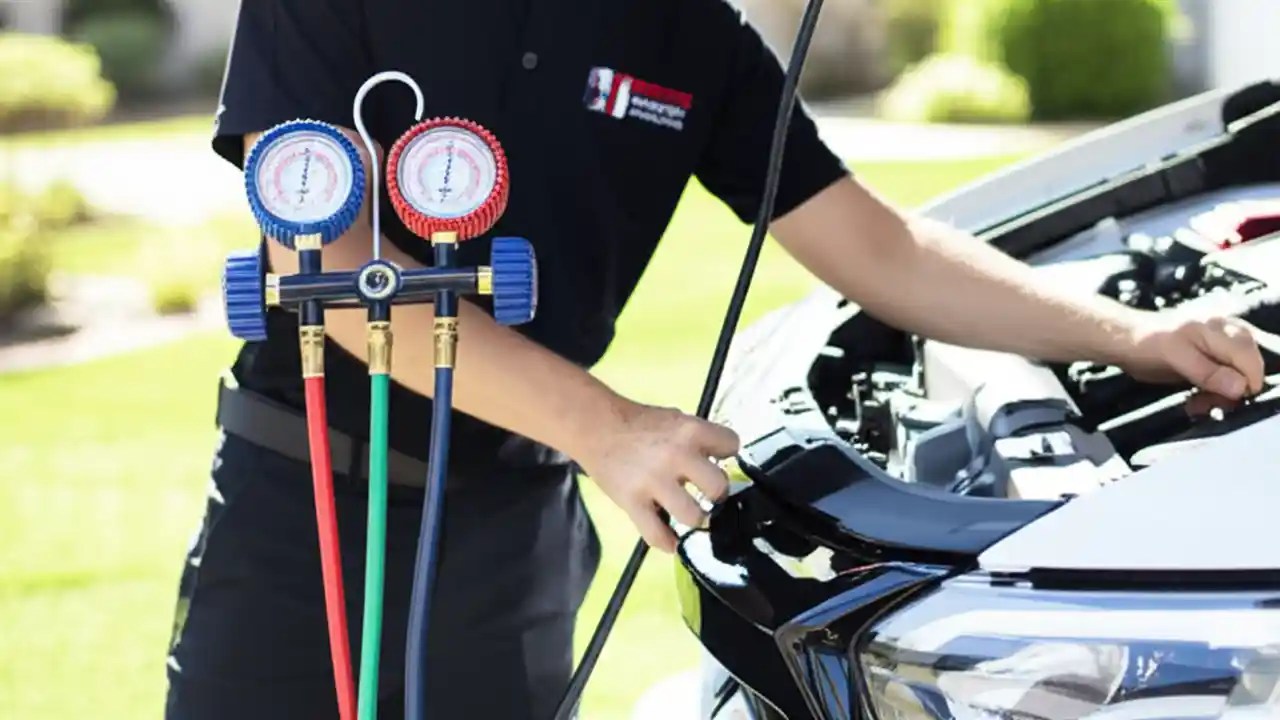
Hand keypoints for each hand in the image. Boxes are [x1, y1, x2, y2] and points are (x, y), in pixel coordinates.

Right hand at [578, 400, 739, 552]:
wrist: (595, 427)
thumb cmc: (638, 423)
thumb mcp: (675, 419)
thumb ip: (697, 440)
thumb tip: (717, 462)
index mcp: (690, 431)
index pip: (731, 445)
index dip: (726, 455)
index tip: (718, 460)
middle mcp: (677, 456)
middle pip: (718, 487)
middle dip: (716, 493)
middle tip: (707, 493)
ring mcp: (654, 482)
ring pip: (693, 517)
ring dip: (694, 518)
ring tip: (688, 513)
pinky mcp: (633, 503)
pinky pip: (657, 535)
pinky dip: (668, 542)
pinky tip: (672, 540)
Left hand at [1120, 314, 1265, 400]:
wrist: (1126, 339)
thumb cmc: (1147, 343)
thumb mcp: (1176, 357)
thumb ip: (1208, 372)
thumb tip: (1241, 387)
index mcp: (1222, 329)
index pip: (1252, 362)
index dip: (1244, 386)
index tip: (1225, 400)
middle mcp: (1229, 335)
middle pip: (1249, 371)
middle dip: (1230, 393)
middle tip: (1204, 403)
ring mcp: (1222, 346)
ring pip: (1238, 378)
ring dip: (1219, 397)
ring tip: (1196, 403)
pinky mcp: (1213, 358)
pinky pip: (1225, 380)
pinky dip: (1212, 393)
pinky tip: (1195, 399)